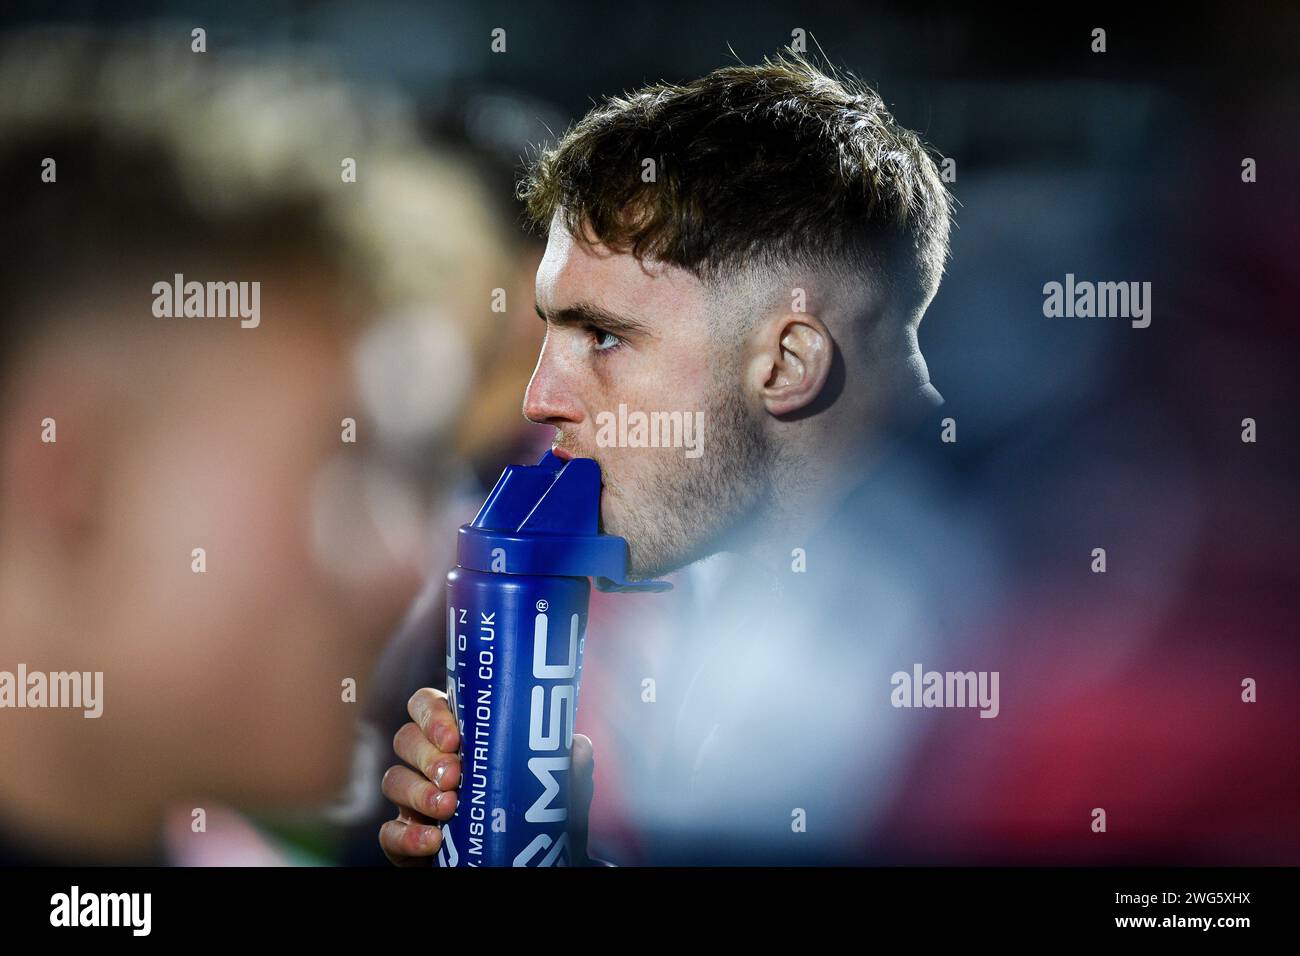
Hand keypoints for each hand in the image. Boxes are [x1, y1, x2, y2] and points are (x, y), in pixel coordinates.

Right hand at [378, 687, 600, 865]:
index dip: (433, 714)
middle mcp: (430, 762)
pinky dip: (406, 836)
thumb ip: (567, 768)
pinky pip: (389, 832)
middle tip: (455, 776)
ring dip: (418, 792)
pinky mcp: (405, 838)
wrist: (526, 861)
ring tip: (448, 808)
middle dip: (427, 755)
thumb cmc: (535, 814)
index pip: (428, 706)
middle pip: (406, 739)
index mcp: (460, 736)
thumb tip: (577, 746)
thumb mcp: (557, 791)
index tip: (456, 736)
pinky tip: (432, 841)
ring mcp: (414, 799)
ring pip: (394, 781)